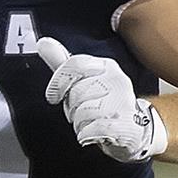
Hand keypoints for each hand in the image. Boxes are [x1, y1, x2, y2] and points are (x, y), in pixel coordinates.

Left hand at [38, 38, 166, 162]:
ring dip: (80, 123)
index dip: (59, 82)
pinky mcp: (126, 124)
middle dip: (72, 108)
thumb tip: (43, 43)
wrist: (134, 127)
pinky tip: (95, 133)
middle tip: (84, 112)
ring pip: (83, 112)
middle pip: (76, 93)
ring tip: (91, 122)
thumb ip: (62, 64)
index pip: (75, 65)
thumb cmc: (103, 103)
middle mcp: (116, 80)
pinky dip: (88, 135)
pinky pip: (94, 130)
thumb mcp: (82, 81)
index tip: (54, 96)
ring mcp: (123, 101)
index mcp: (105, 66)